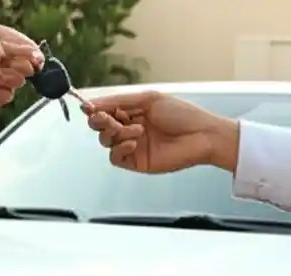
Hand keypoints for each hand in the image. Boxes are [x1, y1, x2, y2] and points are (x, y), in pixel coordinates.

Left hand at [0, 15, 43, 105]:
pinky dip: (2, 92)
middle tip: (17, 63)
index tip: (34, 55)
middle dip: (26, 65)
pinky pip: (3, 98)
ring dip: (14, 77)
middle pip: (25, 65)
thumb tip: (3, 54)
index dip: (32, 50)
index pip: (22, 44)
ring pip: (17, 81)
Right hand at [81, 91, 240, 172]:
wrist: (201, 135)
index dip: (95, 108)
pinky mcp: (136, 162)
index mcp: (133, 111)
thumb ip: (119, 101)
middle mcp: (130, 128)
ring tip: (137, 128)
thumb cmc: (182, 115)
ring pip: (106, 141)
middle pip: (100, 127)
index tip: (89, 107)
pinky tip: (134, 142)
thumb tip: (90, 103)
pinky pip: (115, 158)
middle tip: (107, 118)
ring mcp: (133, 146)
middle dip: (100, 120)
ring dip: (116, 133)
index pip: (105, 110)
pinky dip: (120, 149)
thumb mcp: (148, 99)